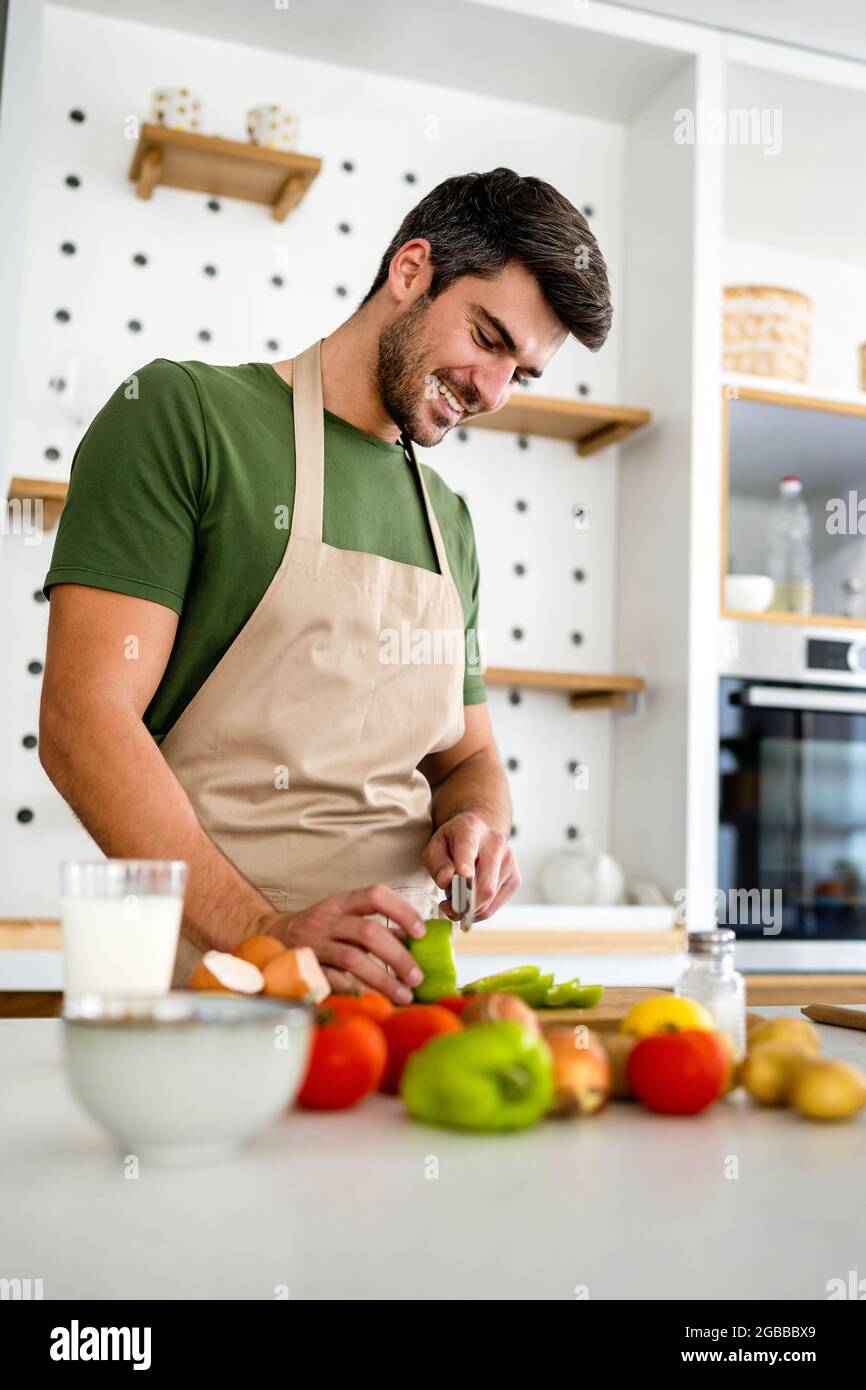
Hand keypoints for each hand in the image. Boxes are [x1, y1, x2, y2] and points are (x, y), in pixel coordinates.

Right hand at [262, 884, 425, 1004]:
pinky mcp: (304, 968)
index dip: (402, 911)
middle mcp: (326, 920)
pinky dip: (356, 991)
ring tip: (404, 995)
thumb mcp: (344, 919)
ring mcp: (313, 944)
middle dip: (397, 956)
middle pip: (368, 932)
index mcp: (340, 903)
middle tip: (417, 977)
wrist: (269, 939)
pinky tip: (374, 1001)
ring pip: (353, 959)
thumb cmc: (319, 930)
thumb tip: (415, 941)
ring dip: (383, 979)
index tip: (421, 932)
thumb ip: (375, 928)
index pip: (375, 895)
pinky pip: (333, 981)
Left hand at [423, 811, 520, 921]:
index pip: (468, 847)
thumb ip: (437, 863)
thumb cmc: (456, 842)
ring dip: (469, 908)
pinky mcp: (515, 879)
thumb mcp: (436, 846)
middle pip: (484, 883)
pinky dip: (479, 910)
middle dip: (464, 903)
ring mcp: (509, 862)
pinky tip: (471, 901)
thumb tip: (446, 881)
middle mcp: (495, 844)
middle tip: (447, 907)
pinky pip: (494, 906)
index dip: (466, 863)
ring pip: (489, 898)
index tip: (464, 876)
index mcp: (470, 830)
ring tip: (457, 899)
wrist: (480, 834)